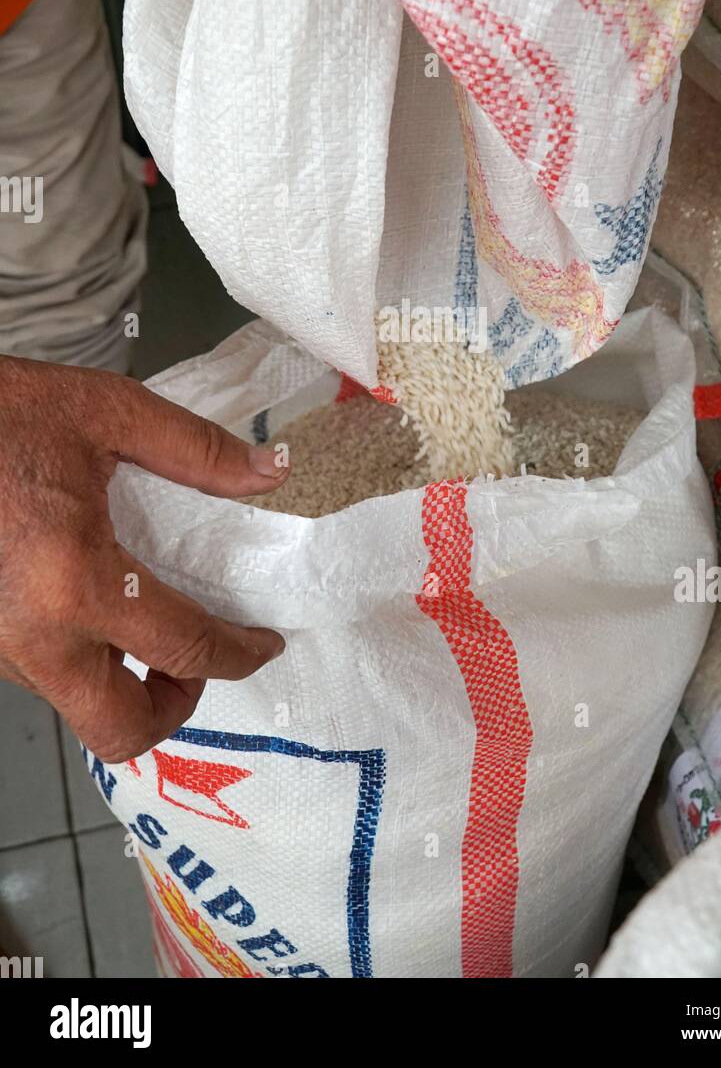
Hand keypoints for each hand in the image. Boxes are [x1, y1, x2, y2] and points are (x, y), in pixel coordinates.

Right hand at [0, 356, 288, 762]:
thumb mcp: (105, 411)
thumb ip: (196, 450)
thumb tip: (270, 472)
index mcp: (76, 580)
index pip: (184, 647)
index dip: (238, 654)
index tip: (262, 645)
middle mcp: (30, 635)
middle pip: (120, 729)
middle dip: (172, 708)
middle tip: (192, 663)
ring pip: (71, 702)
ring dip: (116, 679)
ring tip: (140, 622)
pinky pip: (33, 670)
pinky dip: (71, 654)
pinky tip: (81, 602)